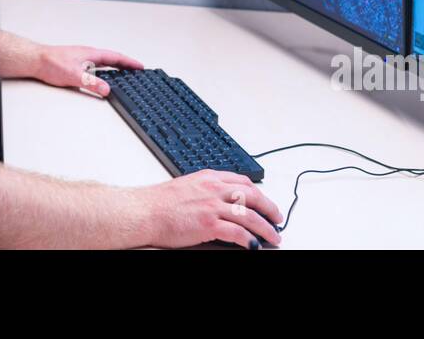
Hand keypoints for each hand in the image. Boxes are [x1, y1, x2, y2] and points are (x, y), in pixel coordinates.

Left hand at [34, 45, 143, 96]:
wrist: (34, 60)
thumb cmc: (50, 63)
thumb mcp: (74, 75)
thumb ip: (91, 83)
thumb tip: (107, 90)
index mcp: (91, 54)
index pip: (116, 57)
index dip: (129, 62)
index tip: (140, 66)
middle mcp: (88, 54)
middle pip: (112, 59)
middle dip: (125, 65)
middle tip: (136, 71)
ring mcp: (82, 58)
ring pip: (103, 63)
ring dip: (114, 68)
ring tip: (123, 74)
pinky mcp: (75, 64)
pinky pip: (95, 67)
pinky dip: (103, 72)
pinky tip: (101, 78)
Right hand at [135, 170, 283, 248]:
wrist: (145, 211)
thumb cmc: (160, 202)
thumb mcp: (188, 187)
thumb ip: (206, 190)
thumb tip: (220, 201)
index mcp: (209, 177)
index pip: (243, 181)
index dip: (259, 193)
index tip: (265, 202)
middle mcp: (214, 188)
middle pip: (253, 196)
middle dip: (269, 208)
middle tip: (278, 219)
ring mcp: (212, 206)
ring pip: (250, 215)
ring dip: (266, 227)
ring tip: (274, 236)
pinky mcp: (209, 224)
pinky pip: (237, 233)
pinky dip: (249, 240)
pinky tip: (254, 245)